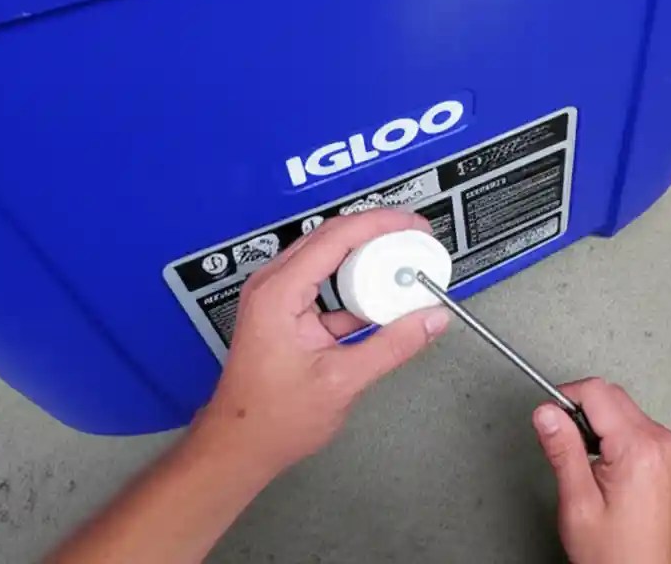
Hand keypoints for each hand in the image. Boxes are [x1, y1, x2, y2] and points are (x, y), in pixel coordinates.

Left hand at [195, 209, 449, 474]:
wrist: (239, 446)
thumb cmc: (275, 418)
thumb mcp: (343, 380)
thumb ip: (393, 346)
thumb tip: (431, 319)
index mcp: (279, 292)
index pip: (336, 236)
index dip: (381, 224)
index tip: (415, 226)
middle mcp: (273, 285)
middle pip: (332, 238)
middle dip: (378, 234)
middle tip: (416, 241)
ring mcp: (277, 298)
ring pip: (329, 260)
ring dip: (367, 260)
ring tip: (404, 266)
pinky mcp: (285, 314)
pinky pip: (325, 286)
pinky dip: (355, 288)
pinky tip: (383, 303)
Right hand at [532, 379, 670, 563]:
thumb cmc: (616, 552)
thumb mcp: (578, 502)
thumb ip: (562, 450)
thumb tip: (546, 412)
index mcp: (638, 448)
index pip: (597, 392)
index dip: (565, 396)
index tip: (548, 416)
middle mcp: (658, 441)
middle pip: (611, 394)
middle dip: (579, 408)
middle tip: (559, 439)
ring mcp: (665, 447)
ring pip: (621, 407)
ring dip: (595, 421)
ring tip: (581, 459)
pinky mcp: (664, 455)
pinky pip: (633, 424)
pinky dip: (611, 432)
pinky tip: (600, 461)